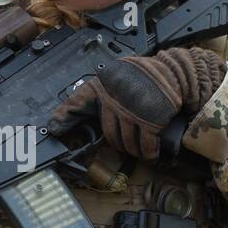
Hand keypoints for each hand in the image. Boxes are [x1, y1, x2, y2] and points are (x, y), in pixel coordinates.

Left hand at [47, 47, 225, 159]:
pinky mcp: (152, 120)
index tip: (53, 129)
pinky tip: (150, 153)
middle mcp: (116, 96)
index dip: (64, 117)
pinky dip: (148, 153)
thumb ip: (98, 93)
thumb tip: (69, 118)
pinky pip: (145, 147)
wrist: (175, 73)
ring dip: (133, 149)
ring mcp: (134, 110)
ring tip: (139, 145)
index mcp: (104, 83)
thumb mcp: (116, 77)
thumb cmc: (143, 78)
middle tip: (127, 140)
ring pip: (126, 144)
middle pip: (109, 134)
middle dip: (118, 142)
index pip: (78, 101)